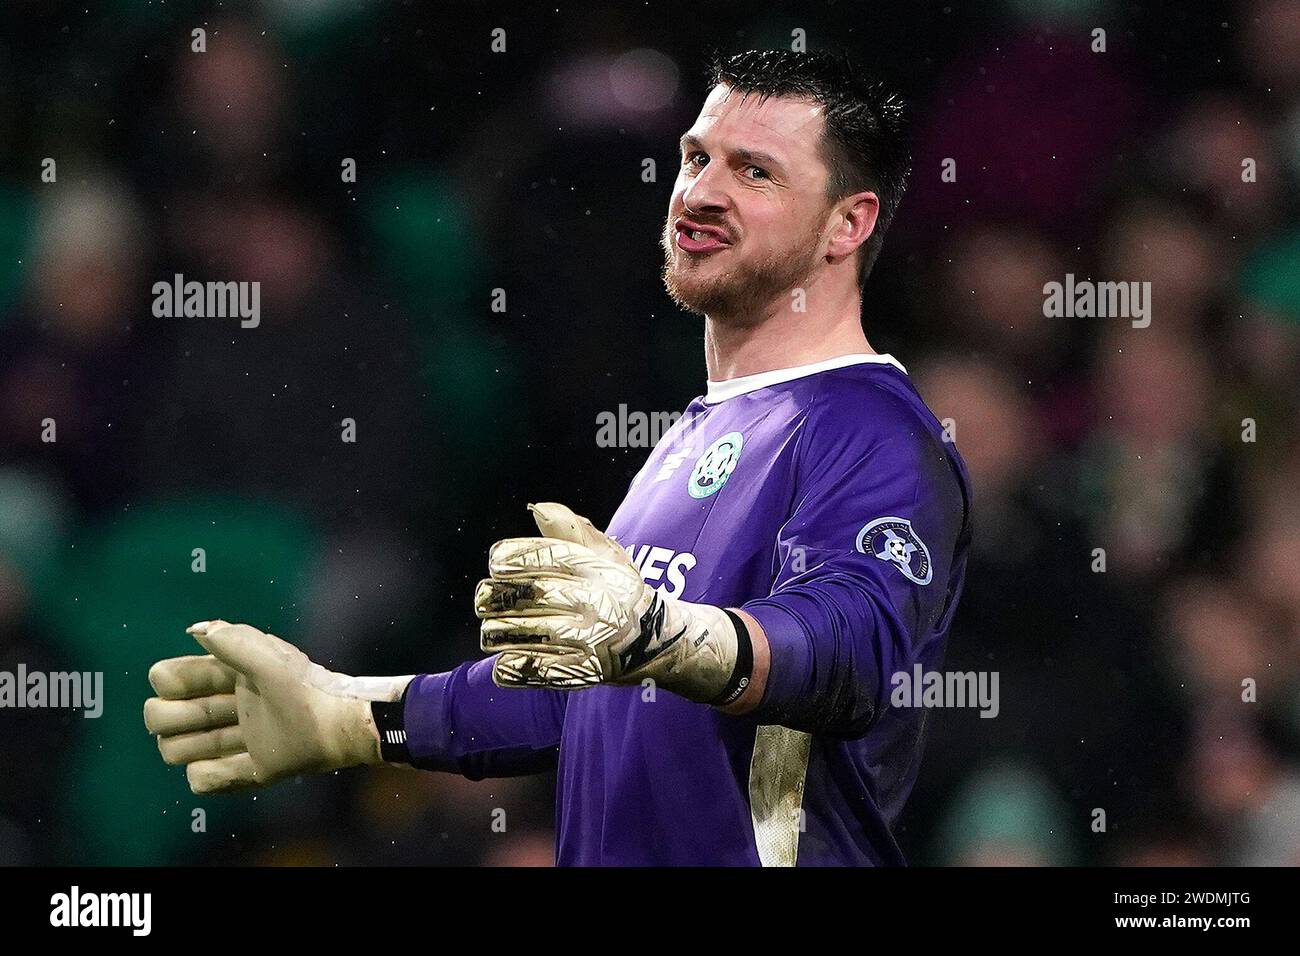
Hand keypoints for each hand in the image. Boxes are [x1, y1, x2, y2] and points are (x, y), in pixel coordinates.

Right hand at [143, 620, 410, 793]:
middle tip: (223, 713)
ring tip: (237, 737)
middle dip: (178, 717)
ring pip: (175, 750)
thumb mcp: (274, 663)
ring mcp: (234, 740)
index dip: (175, 682)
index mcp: (226, 675)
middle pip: (160, 717)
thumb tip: (197, 630)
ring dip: (192, 746)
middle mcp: (224, 707)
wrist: (344, 728)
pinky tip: (245, 761)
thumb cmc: (310, 690)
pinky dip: (211, 775)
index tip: (212, 682)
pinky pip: (202, 781)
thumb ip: (237, 643)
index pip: (166, 680)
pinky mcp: (249, 769)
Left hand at [474, 503, 741, 702]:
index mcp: (597, 569)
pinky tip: (503, 662)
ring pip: (530, 634)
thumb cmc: (617, 589)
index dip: (514, 558)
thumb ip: (569, 530)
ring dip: (499, 633)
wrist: (654, 639)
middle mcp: (596, 602)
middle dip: (497, 597)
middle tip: (483, 599)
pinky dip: (513, 668)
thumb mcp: (604, 554)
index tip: (496, 562)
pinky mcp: (583, 672)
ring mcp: (590, 640)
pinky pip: (539, 671)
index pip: (548, 557)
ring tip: (490, 631)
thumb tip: (538, 508)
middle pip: (533, 595)